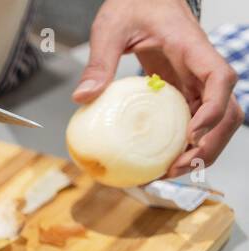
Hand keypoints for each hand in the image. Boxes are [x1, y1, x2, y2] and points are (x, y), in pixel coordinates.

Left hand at [75, 0, 242, 176]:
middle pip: (227, 111)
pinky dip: (183, 145)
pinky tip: (159, 162)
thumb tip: (83, 96)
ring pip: (216, 121)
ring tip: (167, 173)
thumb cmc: (133, 4)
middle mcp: (201, 68)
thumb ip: (100, 61)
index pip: (220, 77)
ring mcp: (195, 82)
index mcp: (192, 47)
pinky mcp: (183, 92)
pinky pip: (193, 121)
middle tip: (174, 169)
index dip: (213, 108)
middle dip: (209, 144)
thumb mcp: (111, 27)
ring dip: (199, 151)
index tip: (192, 133)